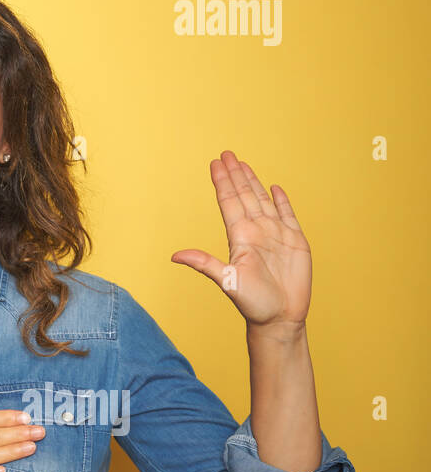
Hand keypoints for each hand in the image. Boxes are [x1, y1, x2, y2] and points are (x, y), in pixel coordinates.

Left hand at [171, 150, 310, 330]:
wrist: (280, 318)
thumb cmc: (252, 303)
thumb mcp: (227, 281)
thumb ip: (204, 264)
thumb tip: (175, 256)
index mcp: (239, 237)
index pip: (229, 202)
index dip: (223, 182)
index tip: (216, 163)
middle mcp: (256, 231)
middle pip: (243, 195)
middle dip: (235, 174)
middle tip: (227, 153)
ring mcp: (276, 235)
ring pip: (262, 201)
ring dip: (253, 182)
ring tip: (244, 164)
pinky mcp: (296, 242)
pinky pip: (288, 215)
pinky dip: (282, 200)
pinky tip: (274, 188)